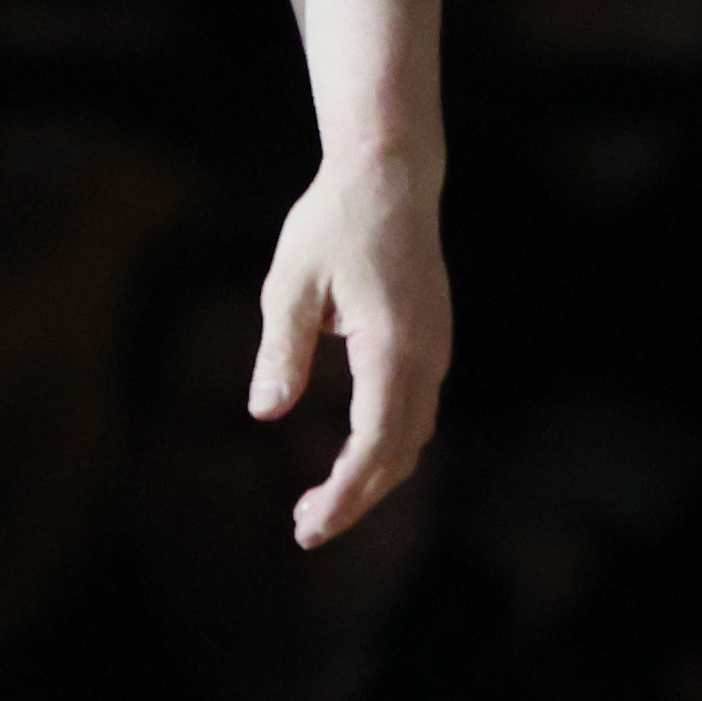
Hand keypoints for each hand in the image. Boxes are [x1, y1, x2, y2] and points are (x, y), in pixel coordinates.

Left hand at [249, 151, 449, 545]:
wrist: (389, 172)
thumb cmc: (335, 219)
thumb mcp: (292, 280)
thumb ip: (281, 349)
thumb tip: (265, 414)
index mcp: (392, 348)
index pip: (373, 448)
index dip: (343, 496)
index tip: (307, 527)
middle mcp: (426, 358)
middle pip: (399, 456)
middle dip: (355, 499)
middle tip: (305, 527)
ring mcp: (436, 350)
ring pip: (414, 438)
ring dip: (373, 476)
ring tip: (323, 500)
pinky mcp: (433, 340)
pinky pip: (416, 411)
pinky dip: (388, 445)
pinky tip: (353, 452)